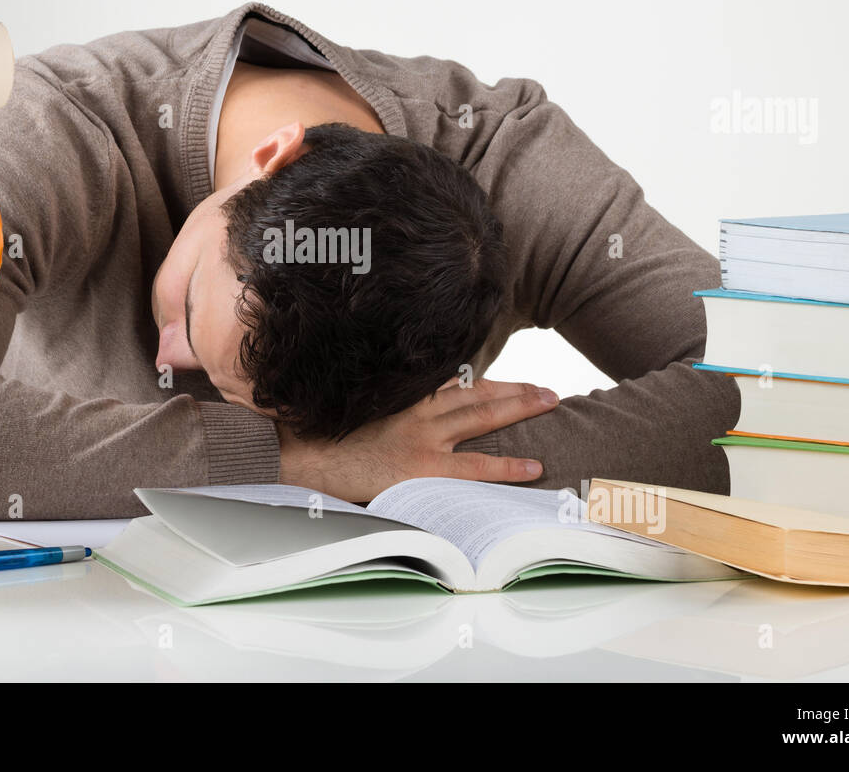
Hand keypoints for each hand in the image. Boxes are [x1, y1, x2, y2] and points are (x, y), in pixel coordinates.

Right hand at [278, 378, 557, 502]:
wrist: (298, 452)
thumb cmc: (317, 429)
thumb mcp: (350, 404)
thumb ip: (376, 398)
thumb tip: (389, 401)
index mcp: (400, 391)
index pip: (452, 380)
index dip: (483, 379)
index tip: (506, 380)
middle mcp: (417, 409)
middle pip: (478, 393)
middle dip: (515, 389)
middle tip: (547, 389)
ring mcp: (423, 437)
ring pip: (483, 417)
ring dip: (520, 408)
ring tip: (550, 404)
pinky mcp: (423, 468)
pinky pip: (476, 466)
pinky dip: (507, 466)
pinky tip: (533, 467)